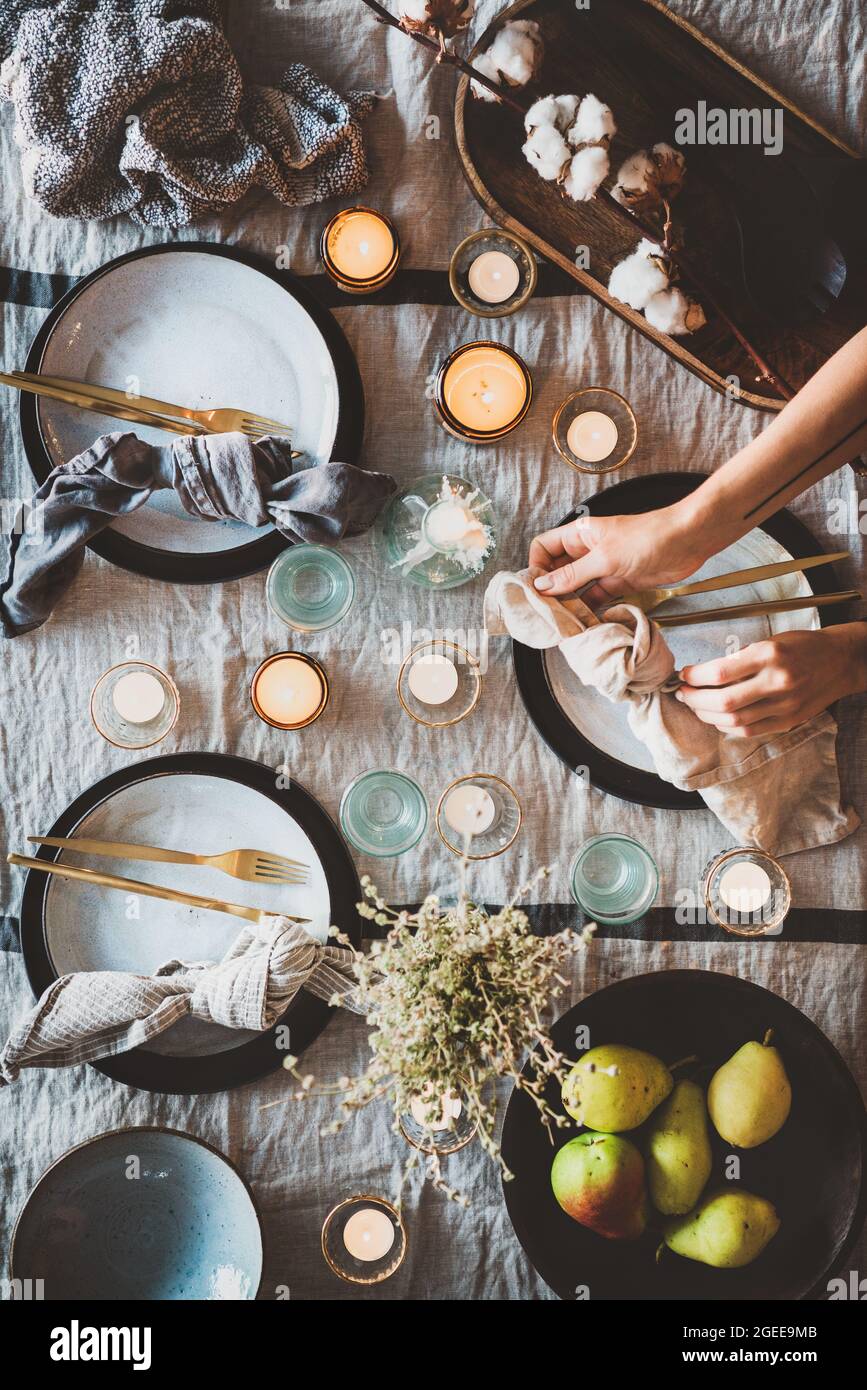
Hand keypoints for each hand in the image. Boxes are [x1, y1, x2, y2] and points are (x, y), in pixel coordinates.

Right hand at [528, 503, 709, 604]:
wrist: (687, 541)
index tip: (534, 588)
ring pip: (577, 587)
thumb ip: (573, 574)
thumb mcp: (605, 557)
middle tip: (545, 611)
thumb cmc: (649, 537)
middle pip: (558, 570)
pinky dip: (590, 609)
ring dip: (569, 602)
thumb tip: (543, 585)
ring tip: (563, 621)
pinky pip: (597, 597)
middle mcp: (588, 550)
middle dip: (550, 589)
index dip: (536, 566)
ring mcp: (604, 567)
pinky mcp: (619, 581)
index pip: (544, 548)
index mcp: (580, 535)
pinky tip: (585, 621)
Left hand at [676, 625, 866, 736]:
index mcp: (769, 655)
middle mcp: (777, 681)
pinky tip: (718, 717)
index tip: (684, 675)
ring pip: (734, 721)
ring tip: (696, 705)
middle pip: (723, 701)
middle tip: (683, 693)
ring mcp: (784, 705)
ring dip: (707, 715)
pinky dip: (728, 726)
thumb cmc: (802, 646)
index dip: (695, 677)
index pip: (720, 672)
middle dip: (695, 699)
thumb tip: (703, 674)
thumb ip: (740, 659)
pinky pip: (750, 731)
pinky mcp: (788, 721)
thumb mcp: (770, 641)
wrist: (840, 661)